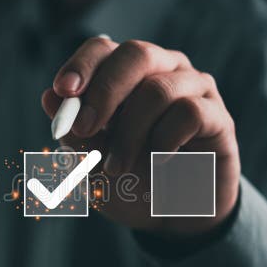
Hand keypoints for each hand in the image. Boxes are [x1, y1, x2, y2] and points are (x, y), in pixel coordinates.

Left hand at [42, 37, 239, 235]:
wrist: (171, 218)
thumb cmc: (128, 181)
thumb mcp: (90, 163)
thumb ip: (73, 132)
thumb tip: (48, 97)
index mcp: (126, 73)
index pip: (103, 48)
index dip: (82, 65)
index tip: (64, 91)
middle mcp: (163, 70)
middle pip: (136, 53)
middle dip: (105, 91)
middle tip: (86, 129)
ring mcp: (195, 90)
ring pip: (159, 89)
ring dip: (129, 134)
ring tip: (115, 168)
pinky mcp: (218, 117)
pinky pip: (189, 113)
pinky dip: (163, 143)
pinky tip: (157, 164)